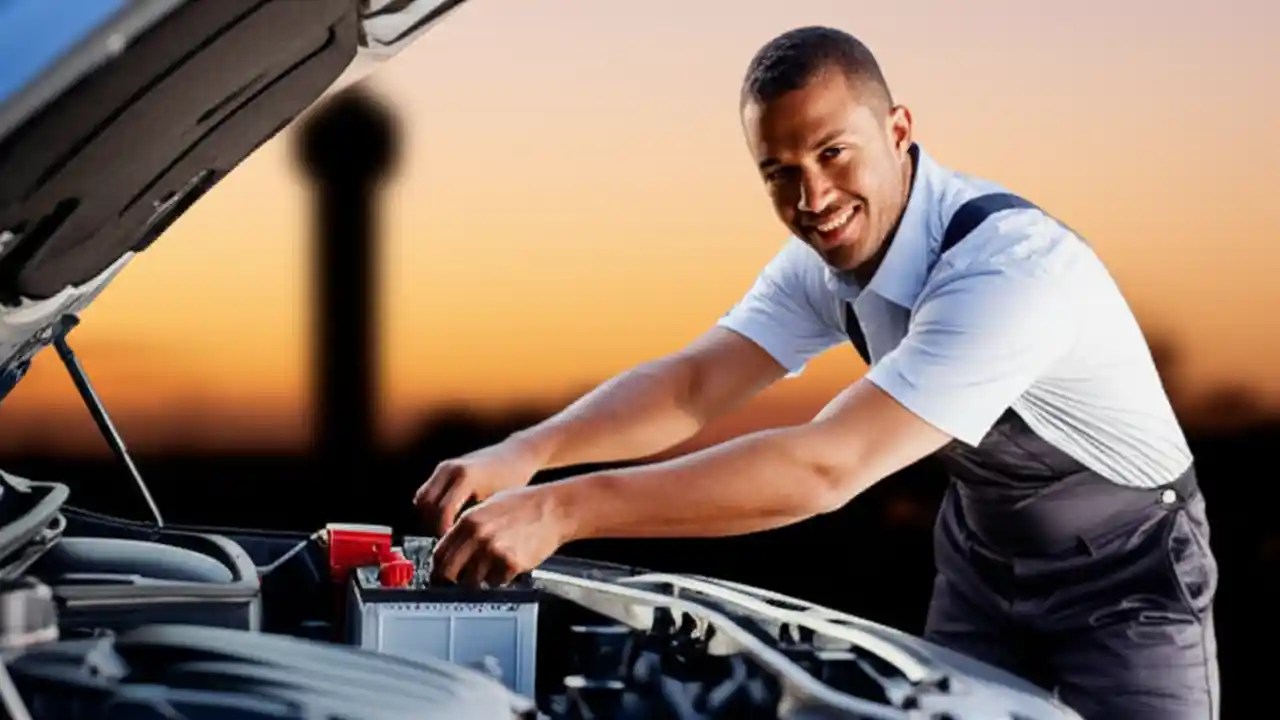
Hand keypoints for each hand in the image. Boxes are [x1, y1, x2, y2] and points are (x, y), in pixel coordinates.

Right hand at [413, 438, 545, 535]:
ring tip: (445, 529)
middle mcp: (451, 469)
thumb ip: (478, 520)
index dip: (443, 530)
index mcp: (466, 477)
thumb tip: (463, 542)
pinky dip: (431, 506)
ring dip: (429, 516)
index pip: (443, 509)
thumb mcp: (496, 502)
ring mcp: (445, 467)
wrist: (517, 453)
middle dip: (432, 524)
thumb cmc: (513, 478)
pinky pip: (427, 491)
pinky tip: (446, 518)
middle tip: (446, 538)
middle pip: (426, 505)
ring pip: (422, 498)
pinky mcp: (444, 468)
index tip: (451, 542)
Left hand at [431, 485, 573, 587]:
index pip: (440, 554)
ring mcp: (494, 551)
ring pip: (473, 581)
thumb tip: (451, 547)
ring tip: (491, 567)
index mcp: (469, 521)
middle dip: (453, 579)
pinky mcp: (511, 564)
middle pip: (450, 572)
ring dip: (479, 579)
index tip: (440, 575)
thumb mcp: (488, 506)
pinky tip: (507, 565)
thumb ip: (467, 526)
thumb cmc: (524, 505)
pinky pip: (496, 582)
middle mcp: (478, 536)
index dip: (439, 568)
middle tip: (459, 580)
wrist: (554, 509)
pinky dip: (499, 578)